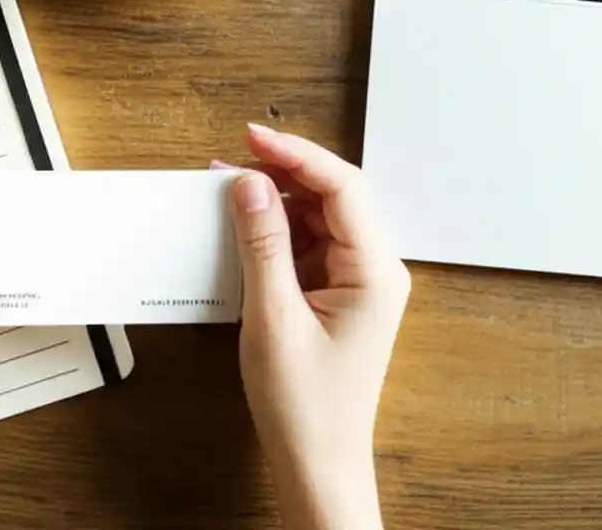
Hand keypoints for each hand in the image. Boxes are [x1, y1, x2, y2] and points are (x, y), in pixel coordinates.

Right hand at [223, 124, 408, 529]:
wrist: (317, 463)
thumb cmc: (304, 405)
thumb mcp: (273, 317)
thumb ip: (262, 244)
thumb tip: (248, 185)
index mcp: (375, 272)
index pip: (343, 188)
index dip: (296, 154)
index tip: (251, 138)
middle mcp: (374, 271)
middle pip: (332, 197)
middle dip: (282, 175)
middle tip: (229, 165)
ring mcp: (357, 284)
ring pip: (318, 219)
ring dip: (274, 203)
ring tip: (226, 195)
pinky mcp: (336, 296)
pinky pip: (308, 247)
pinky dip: (275, 233)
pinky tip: (241, 230)